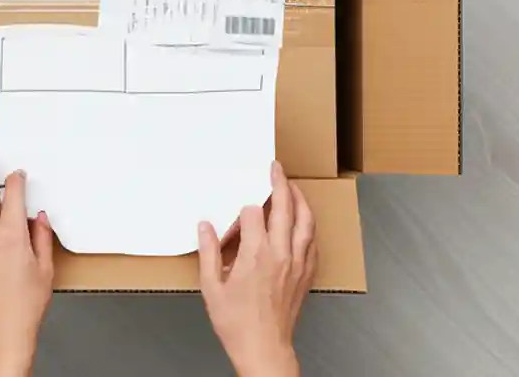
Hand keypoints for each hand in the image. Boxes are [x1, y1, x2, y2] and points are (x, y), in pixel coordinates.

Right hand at [197, 160, 317, 376]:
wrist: (264, 349)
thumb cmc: (237, 323)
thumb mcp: (211, 287)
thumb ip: (208, 252)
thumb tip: (205, 227)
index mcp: (255, 254)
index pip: (254, 213)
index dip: (243, 211)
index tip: (235, 219)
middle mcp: (281, 254)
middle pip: (285, 208)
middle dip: (280, 184)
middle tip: (276, 169)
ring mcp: (297, 263)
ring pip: (306, 222)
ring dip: (300, 200)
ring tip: (293, 187)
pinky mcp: (306, 274)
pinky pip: (313, 242)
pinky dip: (309, 226)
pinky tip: (303, 223)